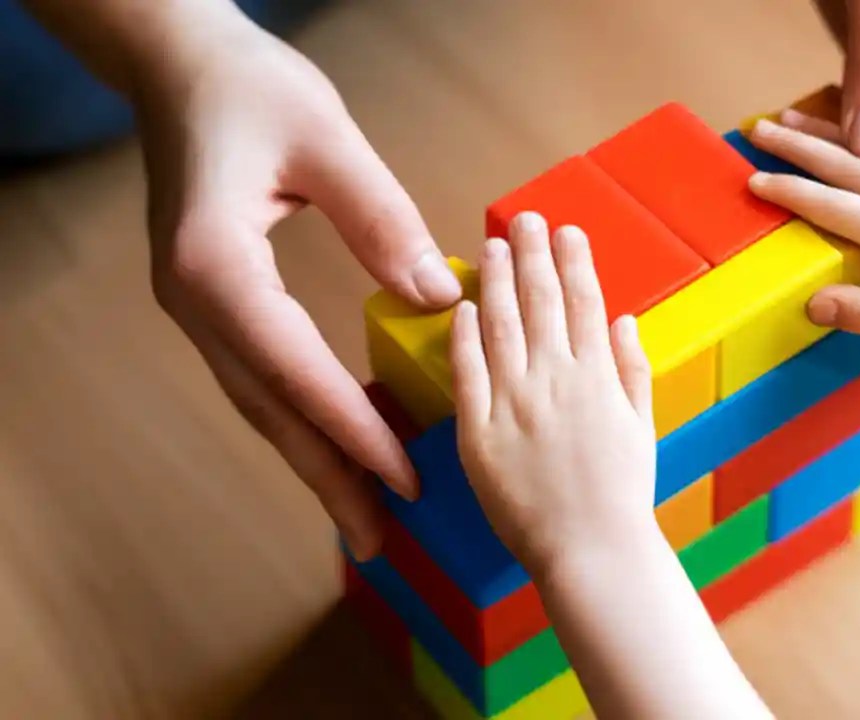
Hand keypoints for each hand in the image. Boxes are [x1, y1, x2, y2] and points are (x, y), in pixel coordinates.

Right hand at [134, 13, 460, 558]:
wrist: (180, 67)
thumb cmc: (248, 89)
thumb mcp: (325, 138)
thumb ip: (380, 218)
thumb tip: (439, 296)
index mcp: (215, 266)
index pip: (292, 367)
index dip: (351, 428)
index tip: (404, 477)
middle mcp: (196, 302)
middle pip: (269, 409)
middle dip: (327, 478)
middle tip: (378, 540)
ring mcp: (200, 307)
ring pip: (264, 404)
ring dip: (316, 461)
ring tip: (366, 518)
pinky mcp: (217, 302)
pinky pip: (266, 377)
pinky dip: (307, 418)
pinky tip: (344, 445)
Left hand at [449, 212, 656, 575]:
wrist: (592, 550)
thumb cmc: (622, 493)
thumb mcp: (641, 425)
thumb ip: (631, 370)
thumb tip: (624, 321)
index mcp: (597, 377)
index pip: (584, 303)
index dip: (573, 261)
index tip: (566, 230)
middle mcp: (556, 381)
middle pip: (541, 302)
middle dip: (532, 254)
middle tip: (523, 218)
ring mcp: (515, 404)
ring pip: (501, 326)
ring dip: (496, 280)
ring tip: (490, 245)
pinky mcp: (480, 434)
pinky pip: (469, 374)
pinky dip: (465, 337)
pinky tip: (461, 306)